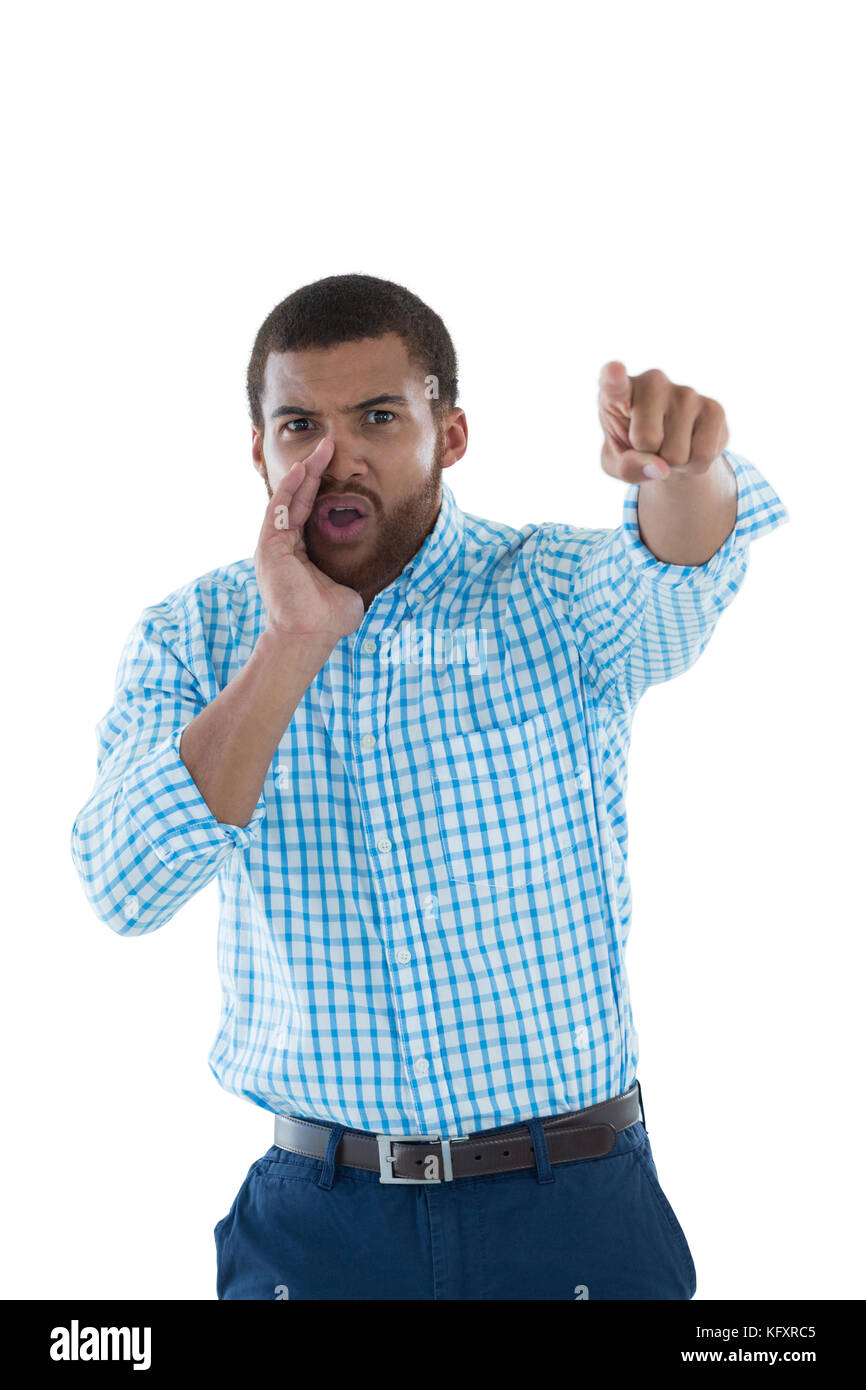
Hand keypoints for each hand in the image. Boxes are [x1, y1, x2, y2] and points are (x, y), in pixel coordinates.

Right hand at [254, 437, 364, 645]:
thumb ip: (355, 568)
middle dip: (315, 470)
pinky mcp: (270, 546)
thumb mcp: (348, 585)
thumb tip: (382, 560)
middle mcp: (285, 545)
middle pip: (300, 498)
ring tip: (321, 449)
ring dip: (304, 472)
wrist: (310, 635)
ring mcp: (275, 544)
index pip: (311, 510)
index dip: (323, 486)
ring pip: (289, 498)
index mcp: (300, 552)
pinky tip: (303, 470)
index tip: (338, 465)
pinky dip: (290, 488)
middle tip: (330, 445)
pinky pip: (280, 509)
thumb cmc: (329, 618)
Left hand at [598, 361, 728, 483]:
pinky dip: (695, 465)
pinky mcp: (713, 407)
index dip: (613, 377)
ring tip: (669, 447)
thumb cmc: (634, 452)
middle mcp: (651, 382)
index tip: (613, 369)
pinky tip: (690, 447)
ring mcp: (685, 392)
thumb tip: (661, 468)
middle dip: (648, 457)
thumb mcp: (619, 465)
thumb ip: (627, 467)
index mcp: (616, 393)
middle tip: (650, 447)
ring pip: (675, 454)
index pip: (613, 384)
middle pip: (645, 440)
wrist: (671, 451)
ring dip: (673, 463)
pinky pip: (702, 455)